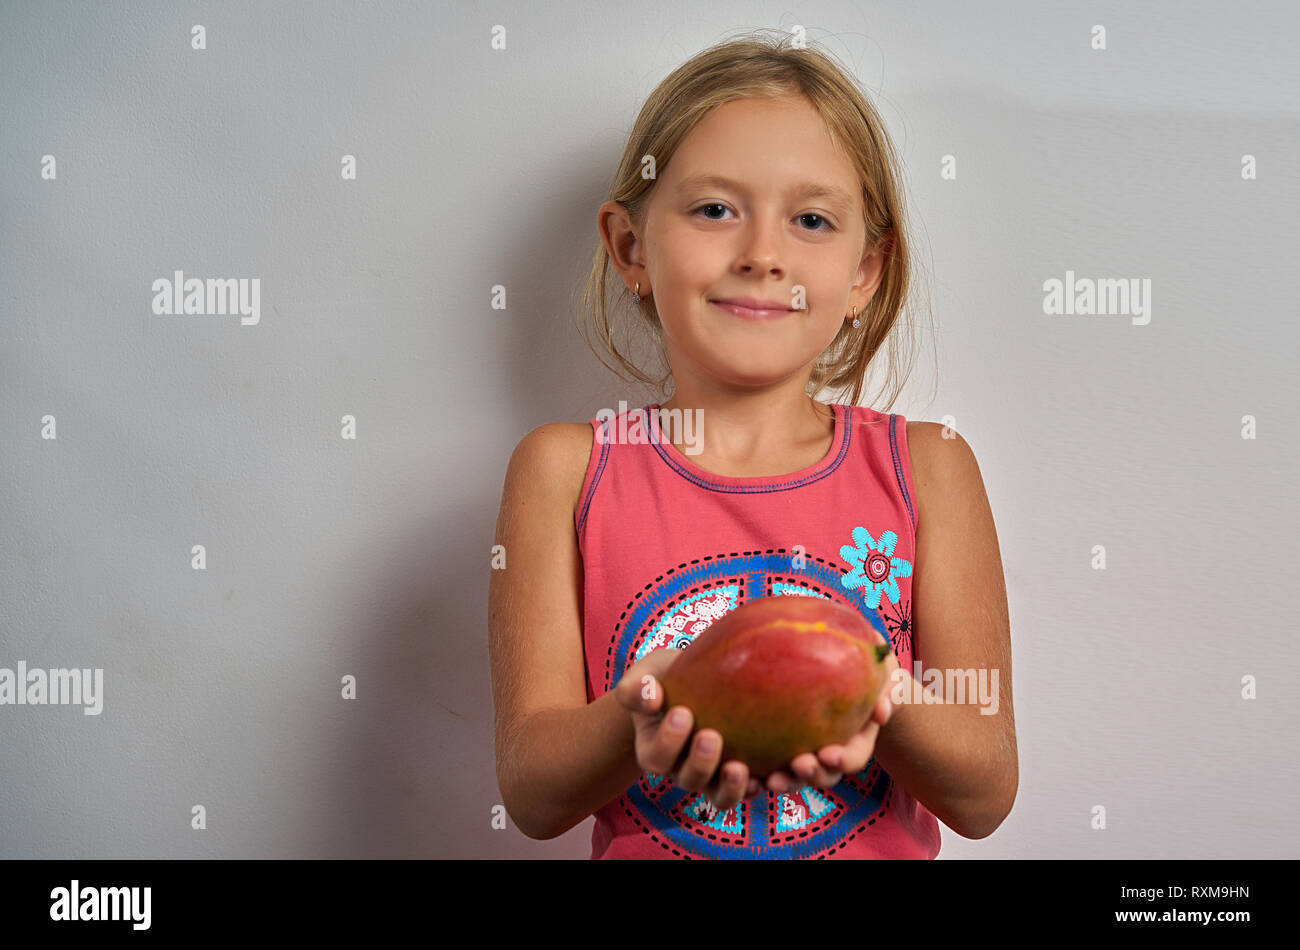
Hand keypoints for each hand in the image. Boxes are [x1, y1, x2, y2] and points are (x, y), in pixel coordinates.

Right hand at [614, 647, 764, 811]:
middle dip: (701, 762)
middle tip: (711, 735)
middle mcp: (683, 771)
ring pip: (720, 796)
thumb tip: (649, 696)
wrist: (695, 680)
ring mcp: (714, 777)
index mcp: (655, 752)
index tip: (683, 712)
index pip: (657, 758)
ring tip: (740, 767)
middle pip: (690, 780)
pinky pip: (751, 789)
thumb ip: (636, 686)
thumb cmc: (666, 678)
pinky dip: (762, 785)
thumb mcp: (645, 675)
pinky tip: (773, 773)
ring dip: (731, 786)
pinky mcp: (741, 774)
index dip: (668, 741)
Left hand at [764, 628, 902, 794]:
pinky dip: (757, 771)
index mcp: (856, 739)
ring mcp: (804, 752)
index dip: (843, 760)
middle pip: (823, 775)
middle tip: (799, 764)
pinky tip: (741, 765)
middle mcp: (829, 752)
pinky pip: (768, 763)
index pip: (853, 758)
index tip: (829, 753)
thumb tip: (882, 711)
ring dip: (784, 781)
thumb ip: (887, 686)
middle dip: (812, 774)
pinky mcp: (778, 746)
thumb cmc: (863, 662)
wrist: (834, 662)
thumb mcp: (881, 668)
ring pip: (795, 777)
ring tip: (769, 779)